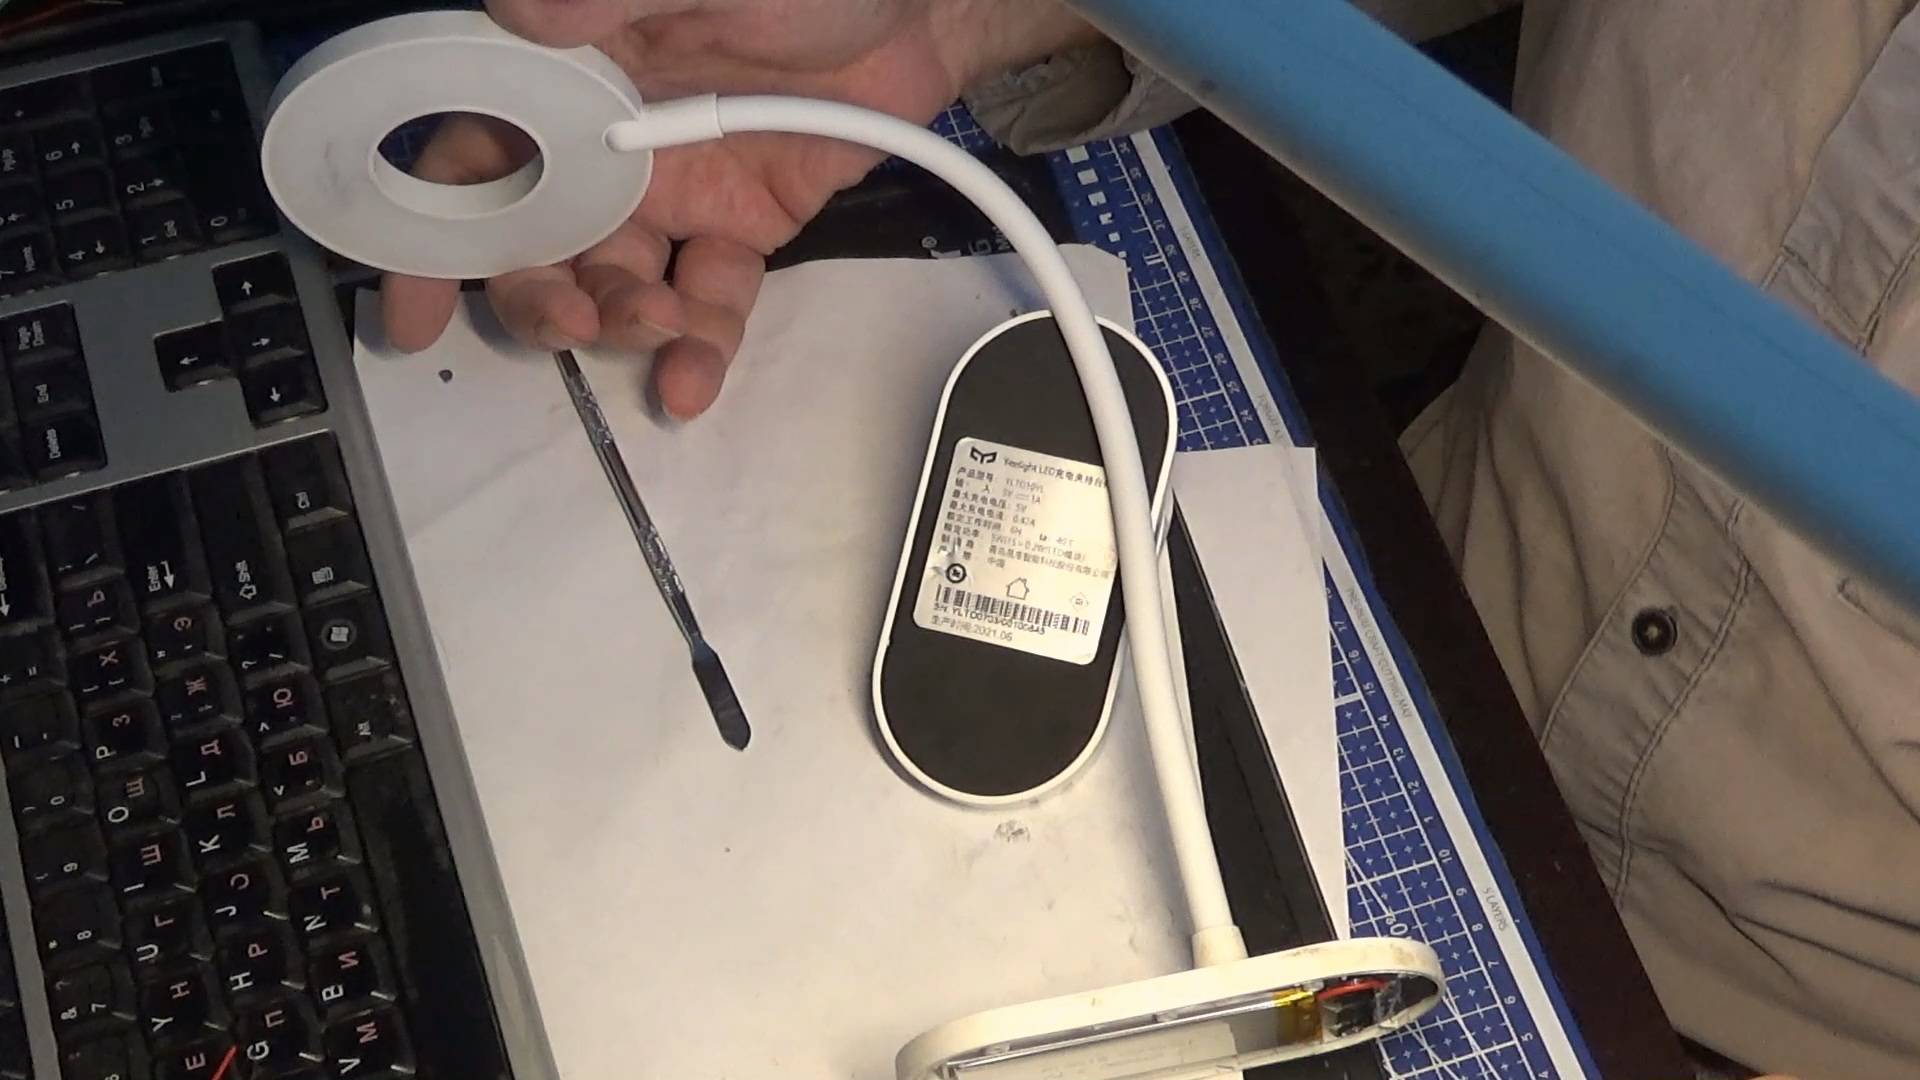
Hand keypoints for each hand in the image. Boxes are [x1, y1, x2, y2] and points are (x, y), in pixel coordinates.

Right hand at [380, 0, 1098, 418]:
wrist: (926, 9)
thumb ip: (612, 0)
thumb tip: (517, 14)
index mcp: (572, 67)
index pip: (470, 149)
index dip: (427, 226)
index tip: (411, 307)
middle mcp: (606, 134)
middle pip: (534, 236)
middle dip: (535, 298)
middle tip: (571, 325)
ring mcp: (675, 182)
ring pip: (615, 277)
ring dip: (619, 322)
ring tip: (656, 331)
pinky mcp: (742, 221)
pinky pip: (707, 295)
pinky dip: (699, 341)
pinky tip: (693, 375)